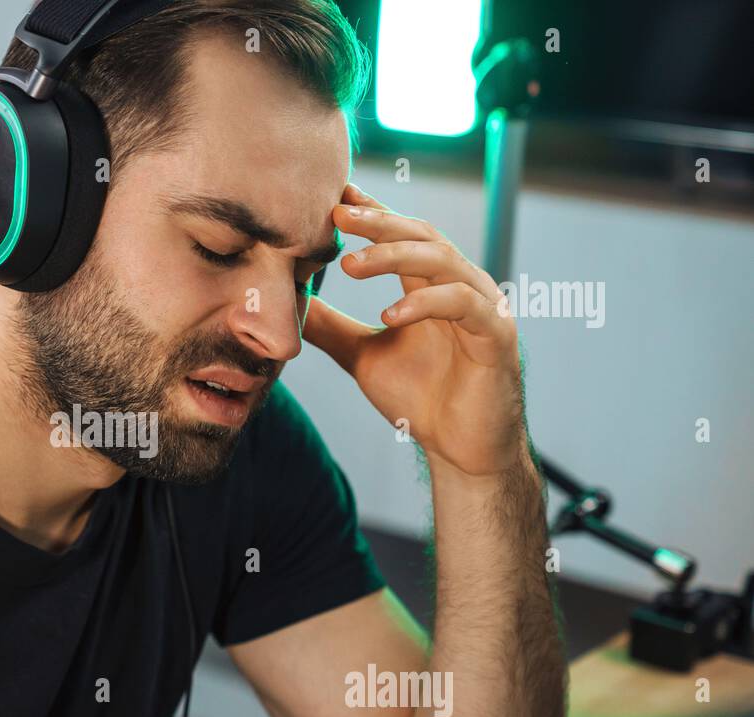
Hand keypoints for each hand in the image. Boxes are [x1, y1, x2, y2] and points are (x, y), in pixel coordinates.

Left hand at [302, 183, 526, 477]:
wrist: (458, 450)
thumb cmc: (420, 399)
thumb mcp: (361, 355)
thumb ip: (331, 326)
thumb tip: (289, 301)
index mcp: (432, 285)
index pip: (402, 235)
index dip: (372, 212)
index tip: (334, 196)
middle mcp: (461, 286)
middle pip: (421, 235)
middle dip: (378, 222)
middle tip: (336, 213)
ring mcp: (483, 307)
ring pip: (442, 261)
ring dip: (394, 256)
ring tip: (349, 265)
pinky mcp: (497, 335)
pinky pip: (463, 306)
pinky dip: (425, 304)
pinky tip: (389, 315)